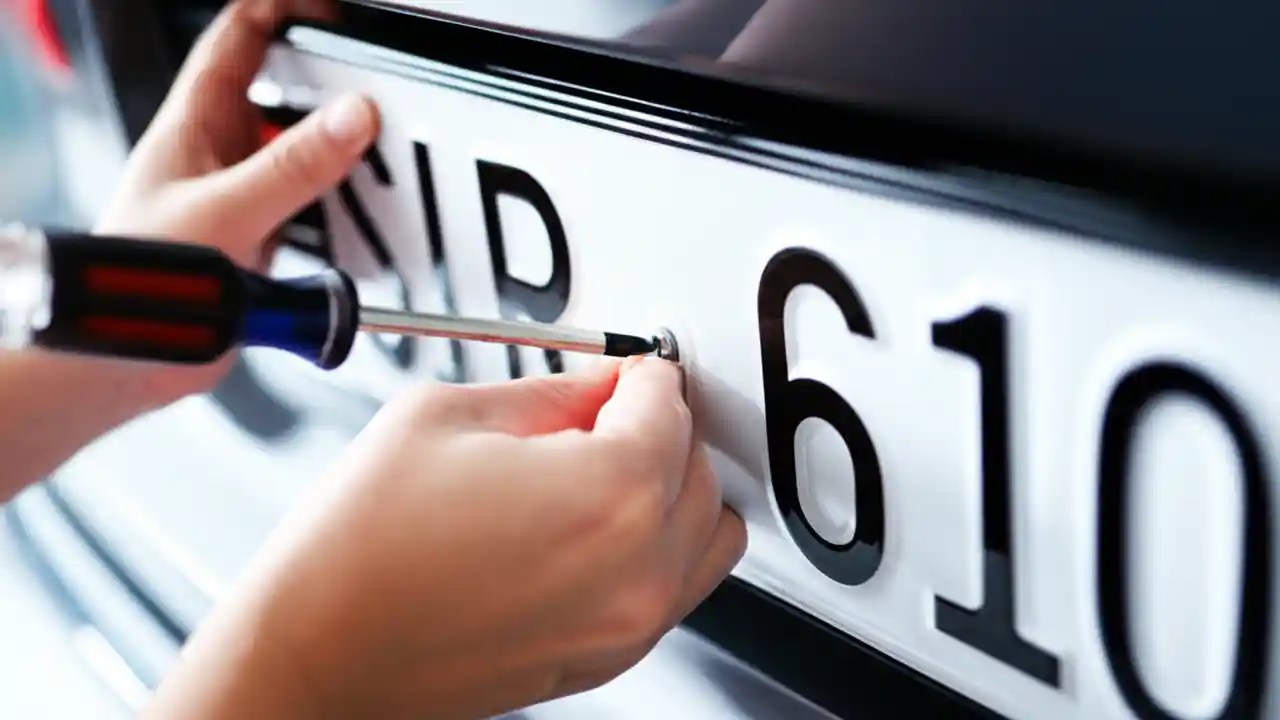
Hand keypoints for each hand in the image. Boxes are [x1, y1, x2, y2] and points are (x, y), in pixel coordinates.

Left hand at [94, 0, 379, 407]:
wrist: (127, 358)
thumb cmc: (139, 279)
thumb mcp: (228, 209)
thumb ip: (294, 165)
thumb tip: (351, 116)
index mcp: (194, 127)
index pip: (239, 38)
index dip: (283, 11)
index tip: (330, 11)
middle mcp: (218, 156)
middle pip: (279, 93)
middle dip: (325, 81)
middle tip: (372, 80)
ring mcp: (240, 199)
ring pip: (298, 155)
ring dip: (336, 152)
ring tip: (376, 146)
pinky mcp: (259, 244)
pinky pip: (310, 212)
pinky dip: (338, 210)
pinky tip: (358, 215)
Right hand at [143, 359, 747, 719]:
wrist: (316, 653)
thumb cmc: (359, 551)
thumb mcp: (448, 416)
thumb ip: (551, 391)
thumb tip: (600, 385)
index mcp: (611, 493)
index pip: (669, 403)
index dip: (638, 371)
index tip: (620, 367)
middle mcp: (640, 567)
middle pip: (697, 465)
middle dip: (656, 424)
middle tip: (597, 409)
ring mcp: (628, 623)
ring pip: (706, 531)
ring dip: (669, 488)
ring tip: (600, 469)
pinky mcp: (607, 658)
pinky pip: (674, 586)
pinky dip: (654, 545)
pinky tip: (588, 526)